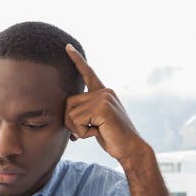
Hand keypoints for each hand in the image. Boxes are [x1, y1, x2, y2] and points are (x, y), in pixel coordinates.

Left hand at [64, 44, 148, 164]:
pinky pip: (77, 121)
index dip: (77, 60)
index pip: (88, 73)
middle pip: (68, 102)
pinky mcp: (102, 107)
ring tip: (96, 131)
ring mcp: (104, 98)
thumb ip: (83, 113)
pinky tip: (99, 133)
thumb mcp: (94, 122)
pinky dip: (83, 133)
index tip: (67, 47)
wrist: (130, 148)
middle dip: (71, 122)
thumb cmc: (111, 138)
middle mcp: (104, 91)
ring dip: (77, 129)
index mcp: (103, 93)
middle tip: (88, 131)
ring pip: (70, 114)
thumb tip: (64, 115)